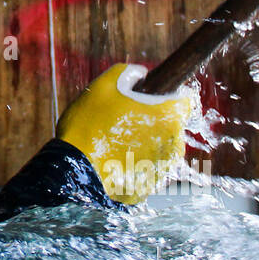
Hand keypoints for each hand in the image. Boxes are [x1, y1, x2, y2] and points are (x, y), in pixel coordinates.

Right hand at [57, 63, 190, 203]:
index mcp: (168, 116)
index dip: (168, 94)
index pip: (185, 99)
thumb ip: (128, 73)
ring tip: (115, 141)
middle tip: (123, 119)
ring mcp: (164, 168)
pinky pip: (148, 167)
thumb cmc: (88, 126)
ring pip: (160, 147)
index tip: (150, 96)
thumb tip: (140, 75)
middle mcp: (174, 144)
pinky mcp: (151, 186)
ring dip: (145, 141)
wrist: (73, 172)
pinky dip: (136, 162)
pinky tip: (114, 159)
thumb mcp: (103, 86)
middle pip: (171, 124)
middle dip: (152, 119)